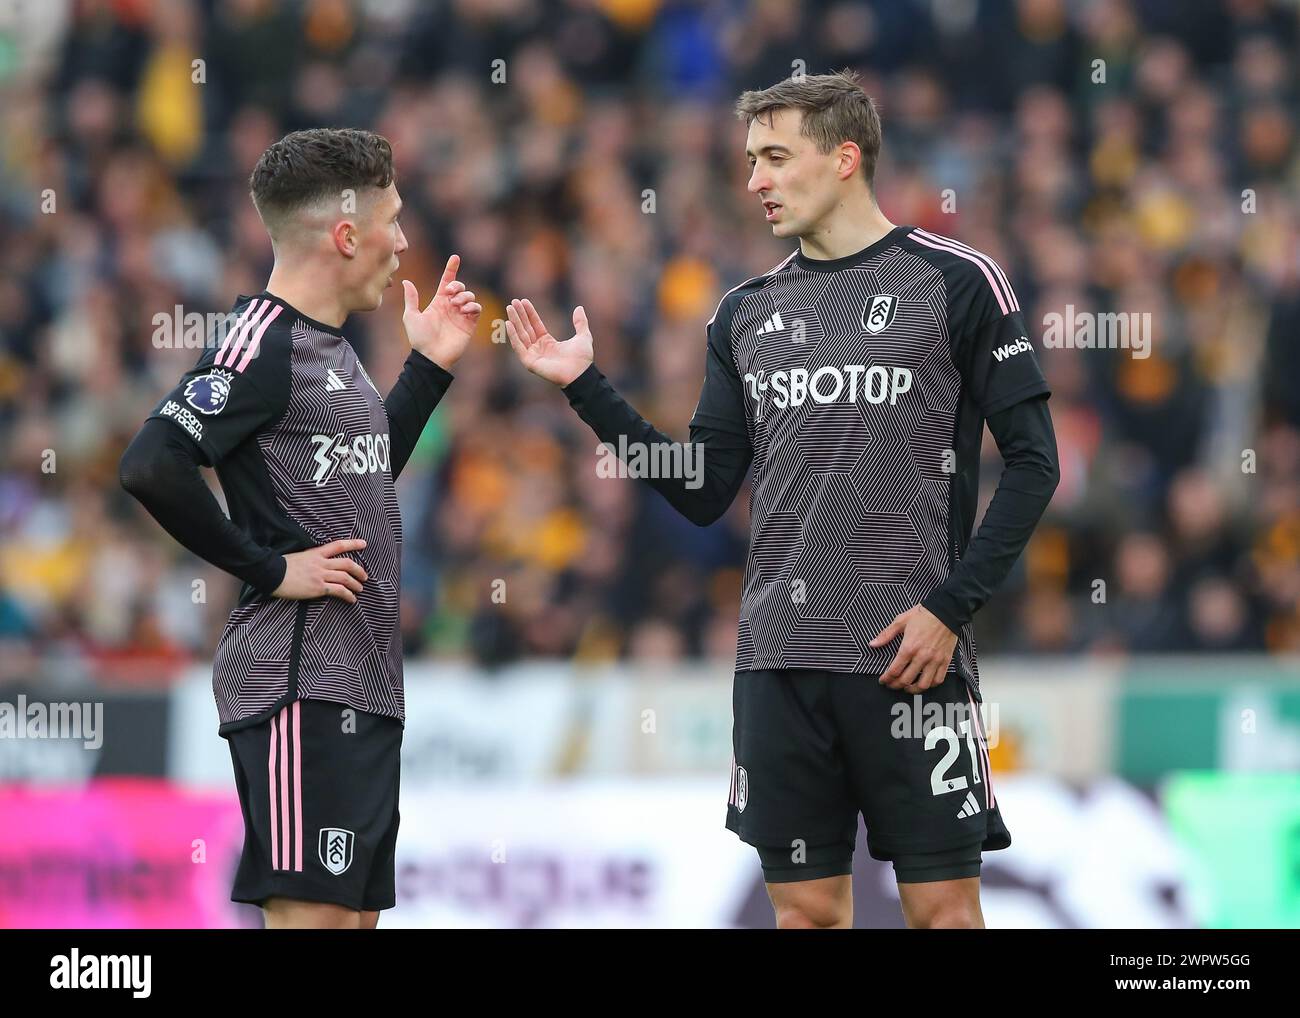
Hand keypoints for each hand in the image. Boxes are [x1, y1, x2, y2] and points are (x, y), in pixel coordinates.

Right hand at [273, 539, 368, 604]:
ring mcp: (320, 575)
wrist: (270, 574)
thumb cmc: (281, 566)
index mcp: (315, 553)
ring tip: (360, 589)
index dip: (353, 544)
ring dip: (356, 584)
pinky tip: (352, 599)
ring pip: (345, 578)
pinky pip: (339, 591)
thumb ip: (311, 559)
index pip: (338, 545)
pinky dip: (348, 595)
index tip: (364, 544)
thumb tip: (319, 564)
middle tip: (364, 576)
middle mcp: (321, 563)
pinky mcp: (318, 588)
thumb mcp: (299, 557)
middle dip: (359, 570)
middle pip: (347, 564)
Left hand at [402, 254, 480, 370]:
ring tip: (456, 305)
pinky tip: (464, 310)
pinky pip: (477, 309)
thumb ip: (411, 298)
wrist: (431, 356)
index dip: (451, 269)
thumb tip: (406, 281)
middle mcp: (451, 307)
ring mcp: (461, 315)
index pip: (447, 282)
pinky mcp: (469, 324)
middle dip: (458, 285)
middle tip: (449, 293)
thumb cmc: (419, 338)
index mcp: (438, 302)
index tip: (455, 258)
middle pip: (461, 287)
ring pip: (470, 296)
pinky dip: (472, 306)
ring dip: (464, 296)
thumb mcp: (411, 316)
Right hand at [504, 298, 592, 385]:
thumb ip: (580, 322)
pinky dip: (513, 336)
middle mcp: (539, 348)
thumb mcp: (583, 335)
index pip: (535, 325)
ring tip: (509, 308)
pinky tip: (508, 323)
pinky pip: (519, 347)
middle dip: (519, 315)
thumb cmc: (582, 359)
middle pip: (526, 328)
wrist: (581, 373)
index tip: (523, 301)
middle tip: (513, 301)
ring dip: (514, 321)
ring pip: (520, 335)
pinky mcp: (530, 362)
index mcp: (548, 342)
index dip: (530, 313)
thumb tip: (579, 308)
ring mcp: (533, 355)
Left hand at [870, 604, 957, 692]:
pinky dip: (930, 685)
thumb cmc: (923, 615)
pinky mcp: (945, 661)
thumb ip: (886, 634)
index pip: (894, 670)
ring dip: (913, 690)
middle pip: (906, 680)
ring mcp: (935, 660)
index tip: (883, 680)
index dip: (886, 679)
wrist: (946, 611)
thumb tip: (872, 644)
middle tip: (891, 685)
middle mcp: (922, 656)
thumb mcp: (900, 621)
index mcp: (908, 647)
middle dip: (896, 685)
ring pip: (923, 684)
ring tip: (907, 688)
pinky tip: (924, 683)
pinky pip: (938, 679)